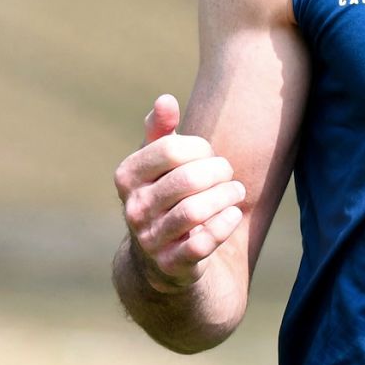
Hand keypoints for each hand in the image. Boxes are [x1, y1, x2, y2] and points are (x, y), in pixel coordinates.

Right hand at [113, 94, 244, 289]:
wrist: (159, 258)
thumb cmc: (165, 195)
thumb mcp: (157, 163)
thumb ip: (160, 131)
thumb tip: (165, 100)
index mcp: (127, 176)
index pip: (171, 149)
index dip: (200, 148)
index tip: (208, 155)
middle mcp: (134, 208)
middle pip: (188, 179)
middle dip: (219, 172)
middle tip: (228, 173)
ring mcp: (150, 238)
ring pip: (196, 211)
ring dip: (226, 197)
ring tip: (236, 192)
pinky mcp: (172, 264)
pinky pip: (202, 243)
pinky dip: (224, 225)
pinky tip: (232, 215)